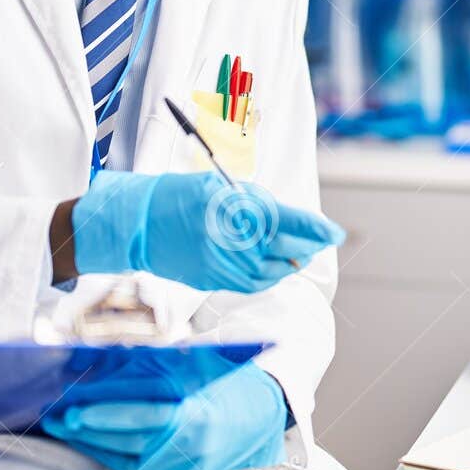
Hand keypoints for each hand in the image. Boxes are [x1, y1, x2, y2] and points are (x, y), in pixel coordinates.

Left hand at [41, 363, 287, 469]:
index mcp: (200, 412)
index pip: (148, 416)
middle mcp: (196, 447)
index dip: (108, 414)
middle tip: (56, 418)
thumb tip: (99, 360)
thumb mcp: (193, 362)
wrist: (258, 415)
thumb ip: (150, 362)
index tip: (73, 408)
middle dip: (90, 431)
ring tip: (67, 432)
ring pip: (133, 466)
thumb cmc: (220, 381)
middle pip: (133, 443)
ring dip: (95, 449)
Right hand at [68, 170, 343, 290]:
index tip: (334, 232)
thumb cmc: (176, 196)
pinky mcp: (213, 279)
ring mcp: (220, 265)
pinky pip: (252, 282)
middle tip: (326, 238)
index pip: (285, 222)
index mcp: (230, 211)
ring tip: (303, 251)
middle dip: (308, 243)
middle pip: (283, 248)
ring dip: (291, 261)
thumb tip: (282, 219)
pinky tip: (278, 266)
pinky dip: (270, 276)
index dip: (313, 228)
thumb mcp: (216, 186)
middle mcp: (228, 242)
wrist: (136, 223)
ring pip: (271, 270)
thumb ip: (250, 202)